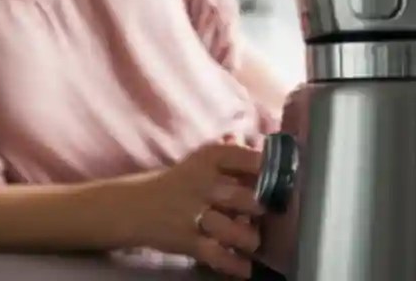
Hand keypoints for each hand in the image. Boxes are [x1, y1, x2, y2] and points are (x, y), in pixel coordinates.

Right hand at [134, 140, 265, 277]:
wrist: (134, 206)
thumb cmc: (178, 183)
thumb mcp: (200, 163)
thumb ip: (233, 157)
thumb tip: (267, 148)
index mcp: (207, 159)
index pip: (237, 156)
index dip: (261, 164)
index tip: (281, 171)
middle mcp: (200, 184)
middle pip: (236, 195)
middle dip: (258, 205)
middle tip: (268, 211)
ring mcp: (192, 214)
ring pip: (227, 228)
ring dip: (247, 237)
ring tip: (254, 241)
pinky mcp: (186, 240)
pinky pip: (214, 254)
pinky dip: (232, 263)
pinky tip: (246, 268)